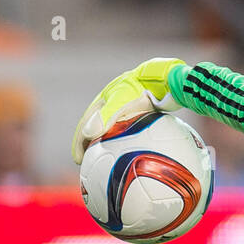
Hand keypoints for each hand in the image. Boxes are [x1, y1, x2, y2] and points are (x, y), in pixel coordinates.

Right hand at [71, 57, 185, 163]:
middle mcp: (114, 105)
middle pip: (98, 129)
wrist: (166, 79)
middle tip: (89, 164)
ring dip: (108, 146)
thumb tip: (87, 134)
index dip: (79, 142)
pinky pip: (132, 134)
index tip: (77, 160)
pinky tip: (135, 156)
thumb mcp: (121, 102)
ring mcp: (129, 109)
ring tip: (109, 163)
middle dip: (91, 146)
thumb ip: (105, 117)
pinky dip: (128, 145)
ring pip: (114, 132)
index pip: (86, 125)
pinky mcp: (145, 114)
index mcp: (103, 101)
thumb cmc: (142, 89)